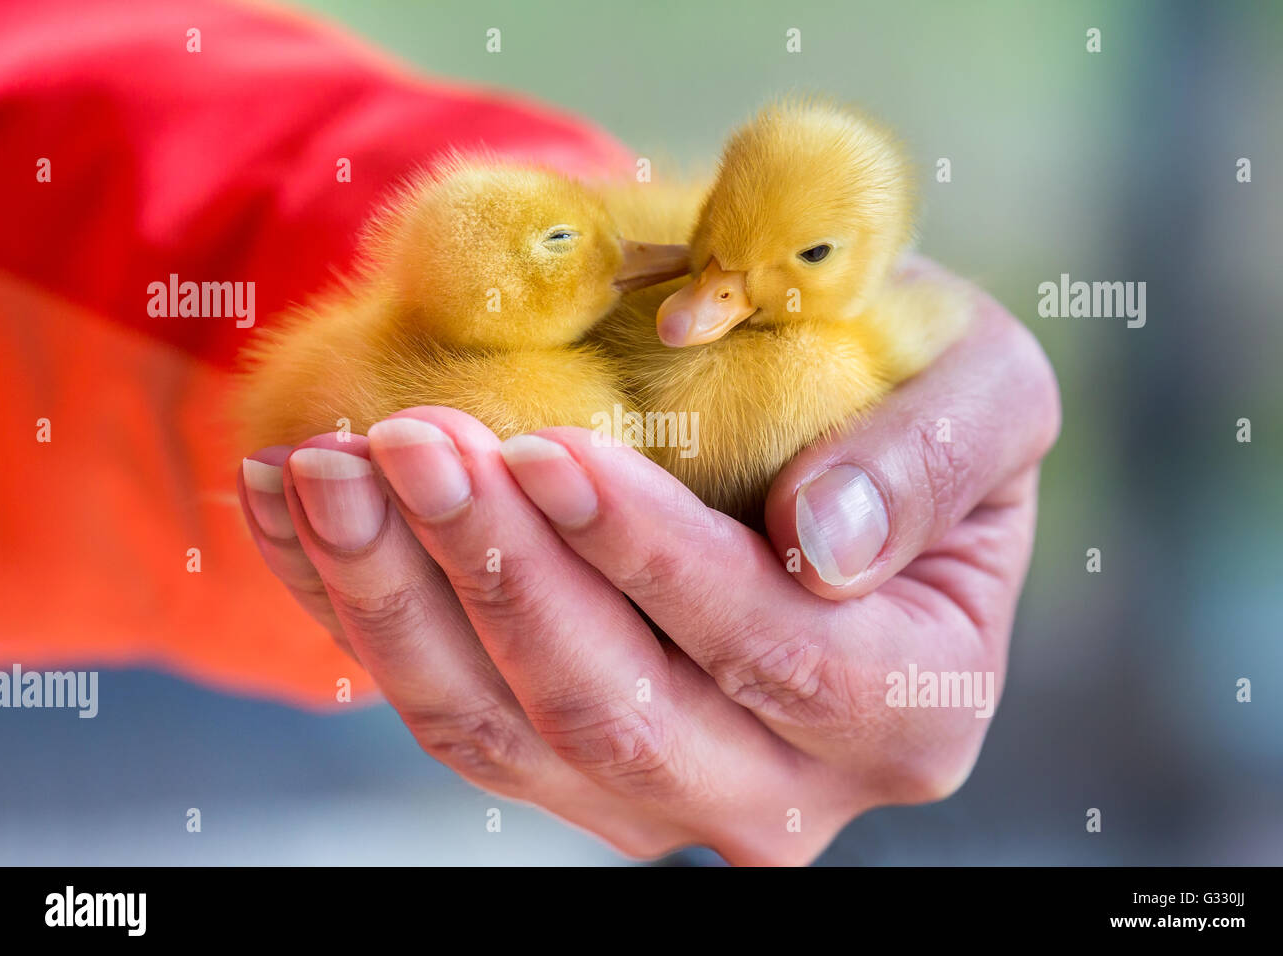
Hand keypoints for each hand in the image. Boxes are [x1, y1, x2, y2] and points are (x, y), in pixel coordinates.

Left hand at [237, 260, 1059, 864]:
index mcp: (911, 701)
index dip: (654, 558)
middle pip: (621, 713)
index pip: (778, 649)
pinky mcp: (568, 770)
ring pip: (507, 733)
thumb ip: (934, 458)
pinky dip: (365, 613)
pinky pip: (450, 714)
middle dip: (502, 573)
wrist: (826, 437)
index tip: (547, 447)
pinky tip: (303, 511)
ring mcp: (665, 794)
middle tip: (409, 441)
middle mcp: (788, 783)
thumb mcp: (979, 388)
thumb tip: (828, 540)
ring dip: (401, 599)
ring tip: (329, 468)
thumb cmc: (906, 392)